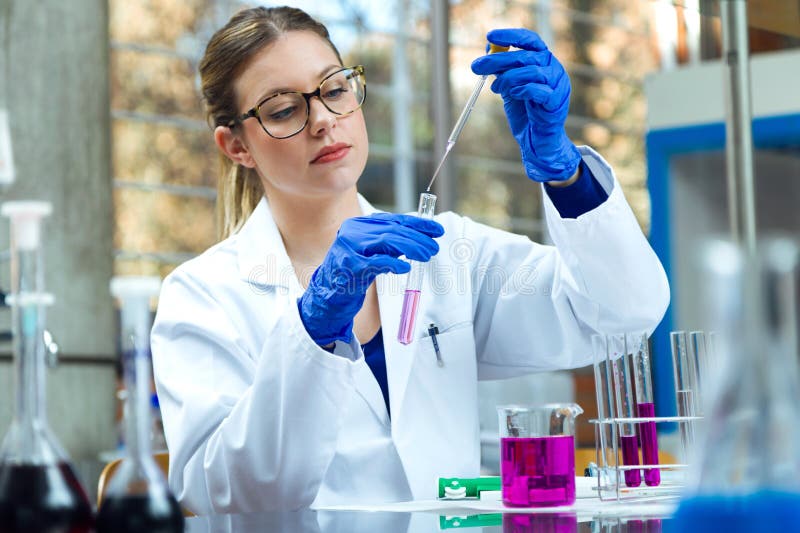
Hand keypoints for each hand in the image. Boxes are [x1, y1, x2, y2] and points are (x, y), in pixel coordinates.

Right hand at [298, 213, 443, 345]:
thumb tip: (420, 238)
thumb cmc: (352, 273)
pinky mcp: (350, 267)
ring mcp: (350, 248)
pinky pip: (376, 262)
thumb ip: (389, 243)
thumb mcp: (370, 251)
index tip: (436, 230)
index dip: (417, 224)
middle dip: (417, 238)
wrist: (326, 294)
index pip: (393, 220)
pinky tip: (405, 267)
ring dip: (411, 247)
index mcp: (359, 225)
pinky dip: (393, 263)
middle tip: (434, 247)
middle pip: (392, 230)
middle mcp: (353, 232)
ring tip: (426, 255)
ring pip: (387, 241)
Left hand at [471, 28, 580, 181]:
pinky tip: (512, 94)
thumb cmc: (526, 112)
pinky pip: (538, 90)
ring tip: (494, 88)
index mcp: (544, 62)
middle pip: (526, 56)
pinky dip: (522, 89)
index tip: (490, 36)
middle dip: (498, 60)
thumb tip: (487, 51)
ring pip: (531, 71)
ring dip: (508, 78)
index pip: (530, 41)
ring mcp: (558, 85)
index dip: (511, 36)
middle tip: (477, 66)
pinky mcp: (556, 102)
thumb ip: (503, 71)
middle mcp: (554, 69)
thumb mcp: (510, 87)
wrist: (537, 140)